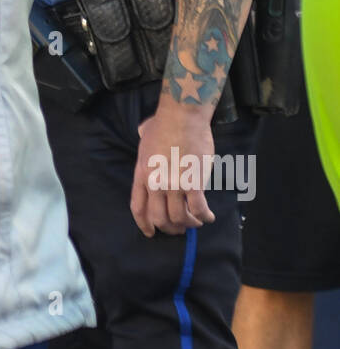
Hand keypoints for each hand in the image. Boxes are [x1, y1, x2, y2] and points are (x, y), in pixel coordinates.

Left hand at [131, 96, 216, 237]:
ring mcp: (174, 185)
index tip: (151, 232)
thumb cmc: (164, 121)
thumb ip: (142, 139)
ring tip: (196, 222)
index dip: (145, 224)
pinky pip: (198, 209)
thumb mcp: (144, 134)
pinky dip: (204, 217)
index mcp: (142, 174)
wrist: (182, 116)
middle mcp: (156, 184)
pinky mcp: (193, 183)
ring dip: (188, 224)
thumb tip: (142, 131)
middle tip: (179, 229)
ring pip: (179, 218)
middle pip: (159, 218)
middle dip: (169, 228)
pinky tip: (209, 216)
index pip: (138, 208)